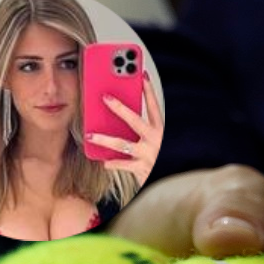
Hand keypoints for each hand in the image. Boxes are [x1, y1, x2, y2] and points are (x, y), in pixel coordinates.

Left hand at [86, 72, 162, 186]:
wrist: (173, 187)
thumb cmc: (158, 161)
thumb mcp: (155, 144)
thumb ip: (141, 132)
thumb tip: (118, 121)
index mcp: (161, 132)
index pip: (154, 107)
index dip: (148, 91)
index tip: (142, 75)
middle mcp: (156, 141)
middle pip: (135, 120)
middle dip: (119, 107)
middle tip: (104, 97)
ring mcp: (149, 155)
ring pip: (123, 143)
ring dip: (104, 138)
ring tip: (90, 134)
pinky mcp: (143, 169)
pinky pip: (123, 164)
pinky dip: (112, 163)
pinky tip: (103, 161)